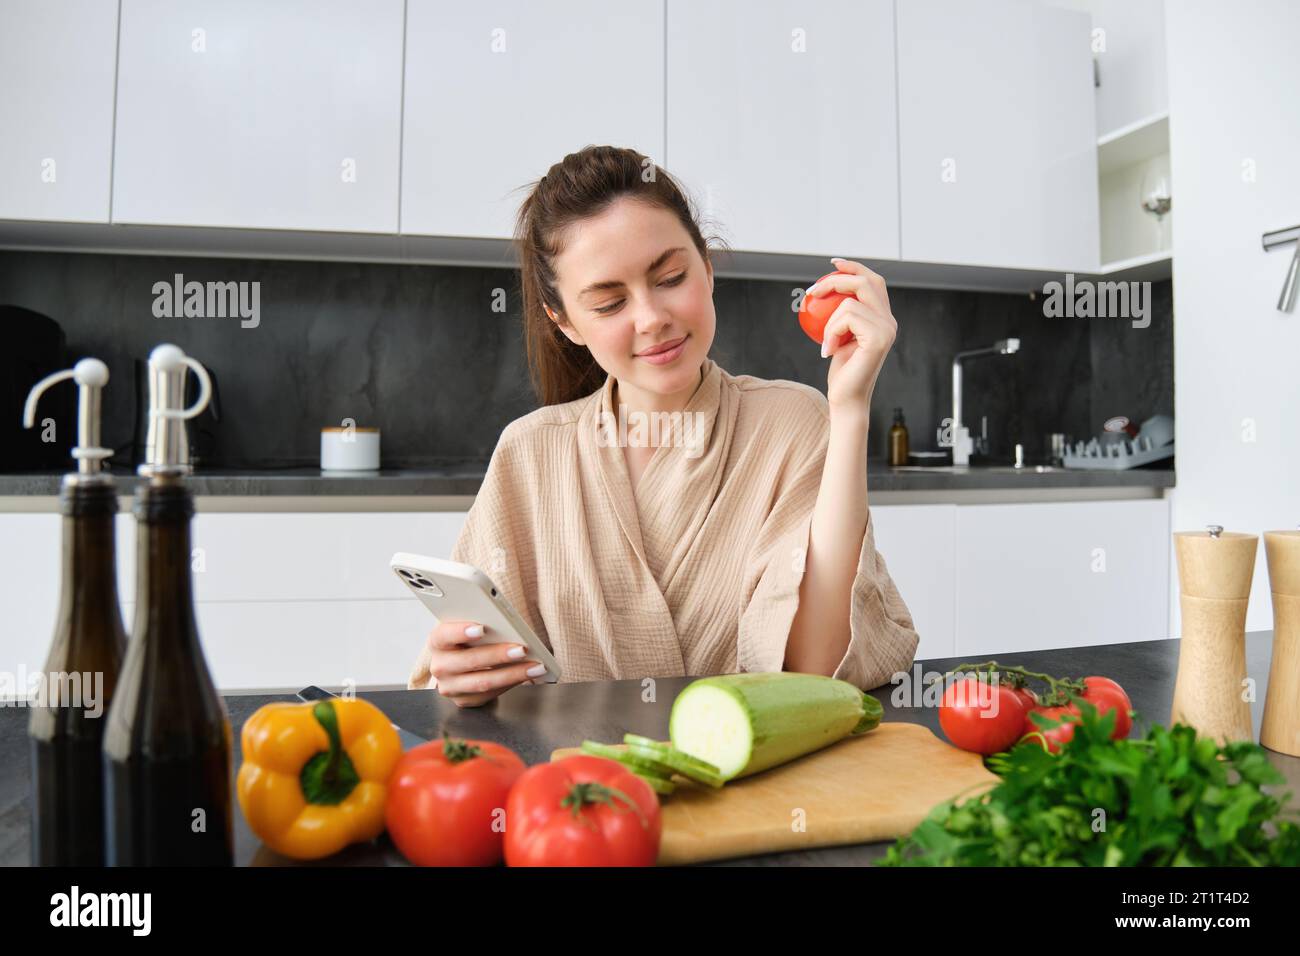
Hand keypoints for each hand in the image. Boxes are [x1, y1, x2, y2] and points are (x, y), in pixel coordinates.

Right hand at [423, 619, 544, 708]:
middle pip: (469, 661)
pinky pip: (490, 694)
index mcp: (437, 641)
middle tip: (522, 649)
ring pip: (483, 682)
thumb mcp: (468, 624)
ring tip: (535, 666)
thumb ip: (480, 622)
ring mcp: (450, 686)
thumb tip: (505, 625)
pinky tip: (528, 674)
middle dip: (498, 655)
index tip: (482, 628)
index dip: (461, 631)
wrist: (458, 659)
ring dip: (513, 674)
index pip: (444, 635)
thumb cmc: (468, 638)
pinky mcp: (463, 700)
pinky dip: (511, 683)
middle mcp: (440, 666)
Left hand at [804, 257, 897, 412]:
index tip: (832, 264)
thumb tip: (823, 289)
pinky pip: (846, 317)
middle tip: (812, 292)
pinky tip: (828, 350)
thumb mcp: (839, 336)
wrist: (846, 397)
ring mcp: (887, 329)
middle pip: (866, 282)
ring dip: (828, 321)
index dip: (854, 267)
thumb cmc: (842, 371)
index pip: (873, 281)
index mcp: (884, 318)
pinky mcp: (879, 338)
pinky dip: (830, 332)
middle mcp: (890, 321)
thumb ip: (842, 315)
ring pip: (849, 302)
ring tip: (827, 343)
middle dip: (836, 280)